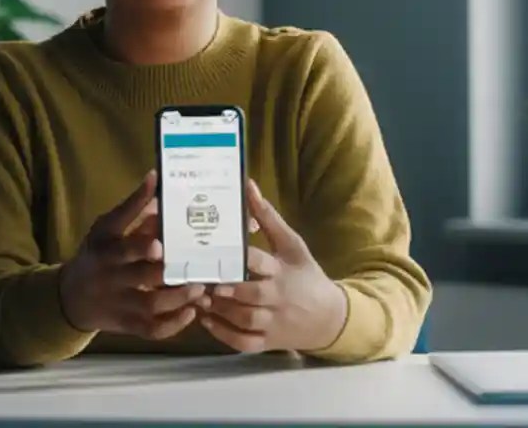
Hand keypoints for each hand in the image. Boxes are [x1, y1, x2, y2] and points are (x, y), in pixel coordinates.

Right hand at [59, 170, 204, 339]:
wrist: (70, 297)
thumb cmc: (96, 255)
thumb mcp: (105, 229)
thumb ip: (131, 210)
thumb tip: (155, 181)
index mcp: (106, 249)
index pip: (122, 247)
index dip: (140, 247)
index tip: (160, 244)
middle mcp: (111, 277)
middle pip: (139, 277)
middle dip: (166, 274)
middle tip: (193, 267)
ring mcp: (120, 303)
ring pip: (149, 306)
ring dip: (177, 299)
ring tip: (200, 288)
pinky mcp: (128, 324)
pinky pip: (151, 330)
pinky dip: (173, 325)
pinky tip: (191, 312)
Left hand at [199, 179, 347, 352]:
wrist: (329, 318)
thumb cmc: (305, 275)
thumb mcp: (292, 244)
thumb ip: (267, 218)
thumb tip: (247, 185)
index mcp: (282, 270)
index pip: (259, 262)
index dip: (238, 257)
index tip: (214, 250)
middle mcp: (277, 298)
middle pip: (249, 295)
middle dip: (225, 289)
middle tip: (201, 279)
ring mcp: (272, 322)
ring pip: (243, 319)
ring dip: (219, 310)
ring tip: (197, 296)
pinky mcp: (267, 342)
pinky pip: (243, 342)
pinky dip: (223, 334)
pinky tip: (205, 320)